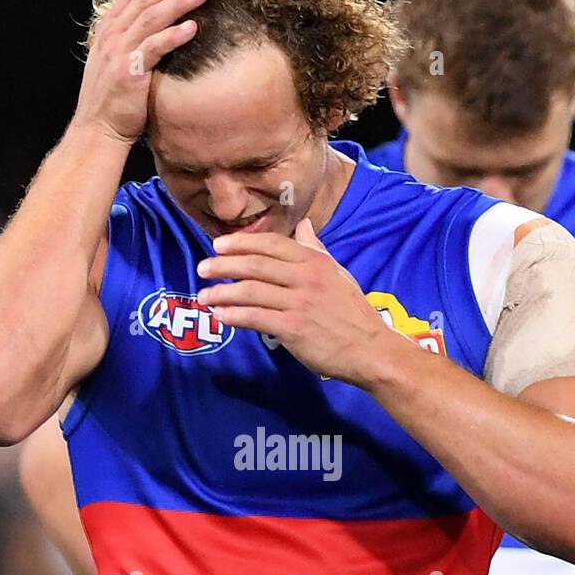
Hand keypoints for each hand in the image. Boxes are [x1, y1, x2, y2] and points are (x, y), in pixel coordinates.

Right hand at [72, 0, 209, 144]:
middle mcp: (111, 35)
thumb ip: (131, 41)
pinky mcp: (129, 71)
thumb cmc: (113, 101)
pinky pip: (154, 47)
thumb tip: (156, 26)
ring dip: (179, 1)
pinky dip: (173, 35)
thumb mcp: (117, 62)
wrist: (97, 131)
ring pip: (152, 16)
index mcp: (108, 29)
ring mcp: (118, 52)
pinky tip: (192, 27)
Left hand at [197, 218, 391, 384]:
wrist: (371, 349)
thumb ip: (316, 249)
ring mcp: (299, 303)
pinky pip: (255, 318)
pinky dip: (234, 316)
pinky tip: (220, 316)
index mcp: (314, 261)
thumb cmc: (353, 313)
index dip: (241, 243)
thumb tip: (303, 225)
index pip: (271, 244)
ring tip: (203, 296)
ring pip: (250, 292)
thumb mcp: (337, 274)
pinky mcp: (293, 329)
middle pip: (255, 265)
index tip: (219, 246)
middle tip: (202, 268)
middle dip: (223, 265)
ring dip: (222, 293)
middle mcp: (305, 278)